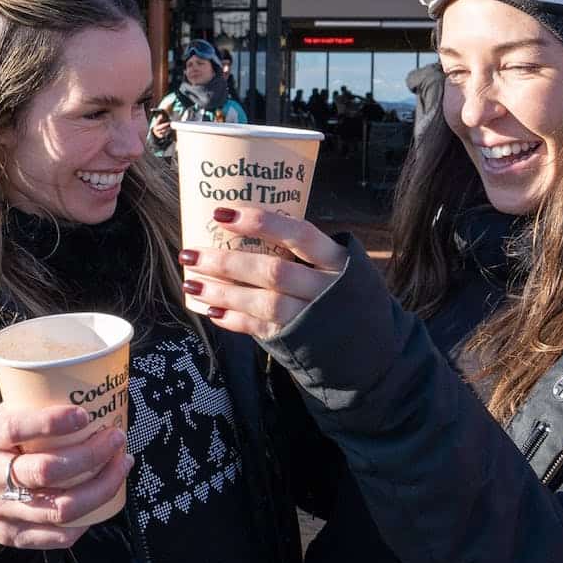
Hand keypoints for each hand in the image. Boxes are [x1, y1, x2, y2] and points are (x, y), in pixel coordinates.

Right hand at [0, 404, 131, 549]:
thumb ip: (30, 411)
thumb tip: (86, 395)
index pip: (16, 429)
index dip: (53, 422)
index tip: (85, 415)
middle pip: (46, 472)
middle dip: (91, 456)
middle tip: (116, 440)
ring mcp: (0, 511)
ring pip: (58, 508)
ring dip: (100, 488)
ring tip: (120, 467)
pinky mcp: (10, 536)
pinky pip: (55, 537)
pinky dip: (85, 520)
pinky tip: (102, 502)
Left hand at [178, 204, 347, 339]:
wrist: (372, 347)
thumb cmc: (342, 293)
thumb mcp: (335, 266)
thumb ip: (302, 251)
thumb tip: (243, 226)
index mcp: (336, 260)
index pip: (299, 234)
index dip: (261, 222)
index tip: (222, 214)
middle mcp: (327, 288)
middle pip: (273, 271)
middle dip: (227, 262)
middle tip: (190, 252)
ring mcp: (313, 318)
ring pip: (263, 303)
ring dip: (222, 293)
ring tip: (191, 282)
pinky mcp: (300, 343)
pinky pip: (262, 330)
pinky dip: (235, 320)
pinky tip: (211, 311)